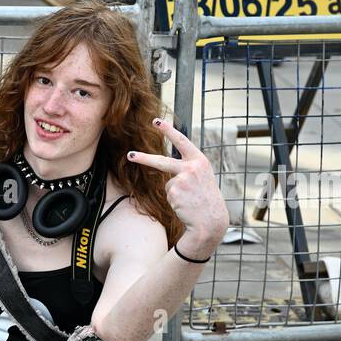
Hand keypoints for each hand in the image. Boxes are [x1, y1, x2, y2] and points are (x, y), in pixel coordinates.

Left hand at [127, 118, 229, 250]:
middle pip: (161, 161)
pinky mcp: (174, 192)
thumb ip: (187, 167)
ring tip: (189, 200)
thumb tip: (166, 166)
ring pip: (168, 183)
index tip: (156, 121)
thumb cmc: (205, 198)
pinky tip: (185, 205)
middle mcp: (191, 167)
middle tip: (129, 155)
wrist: (210, 219)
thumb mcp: (201, 176)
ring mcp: (182, 179)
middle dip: (143, 158)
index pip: (182, 141)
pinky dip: (174, 200)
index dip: (169, 130)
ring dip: (175, 192)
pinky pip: (168, 194)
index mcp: (200, 161)